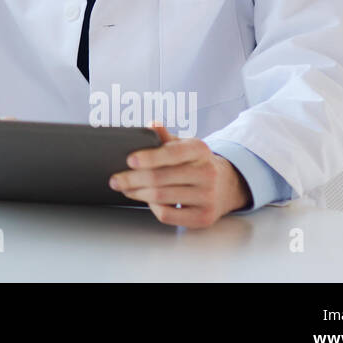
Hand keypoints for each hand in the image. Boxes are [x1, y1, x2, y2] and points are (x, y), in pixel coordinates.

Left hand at [108, 123, 250, 227]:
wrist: (226, 185)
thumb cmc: (196, 163)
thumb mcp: (185, 145)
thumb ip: (166, 137)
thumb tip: (151, 124)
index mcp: (200, 150)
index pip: (172, 153)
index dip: (149, 157)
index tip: (129, 160)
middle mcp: (207, 172)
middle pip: (160, 178)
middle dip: (132, 179)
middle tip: (115, 179)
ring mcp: (207, 197)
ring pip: (161, 197)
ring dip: (137, 193)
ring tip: (125, 188)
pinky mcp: (203, 217)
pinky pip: (168, 214)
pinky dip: (152, 207)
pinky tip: (147, 200)